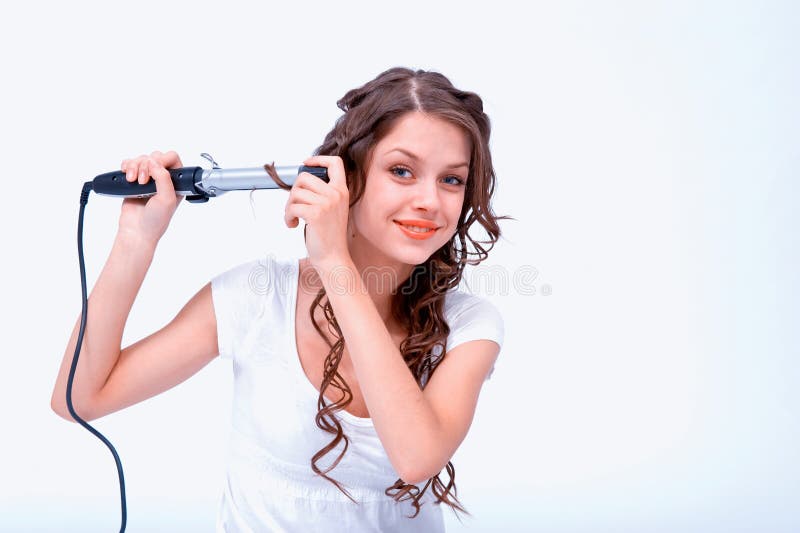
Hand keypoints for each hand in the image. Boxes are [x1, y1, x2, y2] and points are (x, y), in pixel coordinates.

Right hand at [117, 150, 183, 247]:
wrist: (137, 231)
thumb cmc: (156, 219)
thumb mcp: (167, 199)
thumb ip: (164, 178)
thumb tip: (154, 163)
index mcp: (175, 182)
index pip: (172, 159)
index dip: (163, 160)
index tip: (155, 170)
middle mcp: (163, 178)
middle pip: (155, 156)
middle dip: (146, 165)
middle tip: (143, 181)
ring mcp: (148, 179)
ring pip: (141, 159)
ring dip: (135, 166)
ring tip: (132, 181)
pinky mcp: (134, 181)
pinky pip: (130, 164)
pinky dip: (127, 166)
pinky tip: (127, 176)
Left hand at [284, 155, 351, 270]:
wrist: (333, 257)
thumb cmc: (329, 235)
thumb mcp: (331, 208)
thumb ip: (322, 193)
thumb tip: (301, 181)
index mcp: (342, 191)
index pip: (335, 163)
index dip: (318, 159)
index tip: (306, 164)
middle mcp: (336, 194)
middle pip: (304, 177)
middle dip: (293, 192)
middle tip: (294, 206)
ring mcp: (327, 203)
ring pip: (295, 193)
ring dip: (288, 207)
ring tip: (292, 218)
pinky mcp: (315, 214)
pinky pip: (292, 207)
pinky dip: (287, 216)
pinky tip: (292, 225)